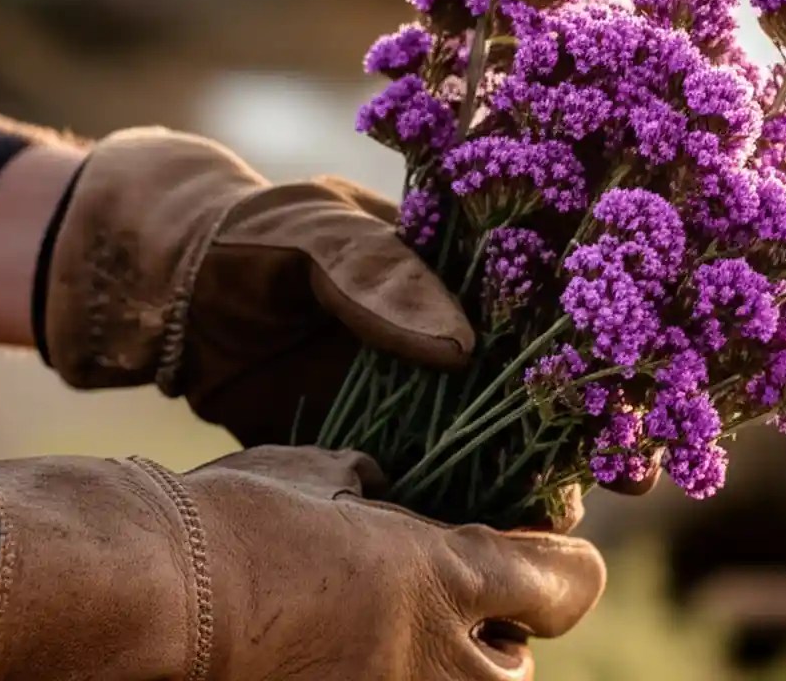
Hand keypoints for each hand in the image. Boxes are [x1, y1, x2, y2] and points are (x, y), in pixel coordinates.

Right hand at [0, 445, 605, 679]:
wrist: (148, 598)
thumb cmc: (228, 519)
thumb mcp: (312, 475)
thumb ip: (370, 489)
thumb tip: (380, 488)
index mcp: (439, 576)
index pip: (561, 587)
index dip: (565, 568)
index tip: (557, 556)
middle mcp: (432, 660)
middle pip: (518, 669)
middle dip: (498, 636)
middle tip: (461, 606)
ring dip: (453, 671)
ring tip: (402, 636)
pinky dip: (393, 678)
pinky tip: (349, 653)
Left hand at [39, 128, 663, 501]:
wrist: (158, 289)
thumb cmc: (245, 235)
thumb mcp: (311, 232)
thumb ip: (379, 275)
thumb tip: (462, 347)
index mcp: (450, 277)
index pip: (545, 319)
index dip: (592, 360)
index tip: (628, 404)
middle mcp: (442, 344)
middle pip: (530, 395)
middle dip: (578, 440)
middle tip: (619, 485)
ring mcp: (405, 401)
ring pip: (482, 452)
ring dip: (520, 493)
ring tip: (552, 537)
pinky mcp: (361, 446)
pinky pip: (415, 488)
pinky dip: (444, 519)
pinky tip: (471, 554)